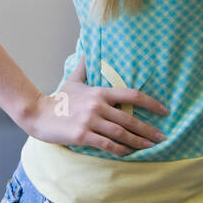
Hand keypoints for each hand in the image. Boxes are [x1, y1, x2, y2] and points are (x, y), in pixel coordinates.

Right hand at [21, 54, 169, 156]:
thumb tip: (88, 50)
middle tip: (163, 136)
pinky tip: (129, 153)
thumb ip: (84, 67)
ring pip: (121, 133)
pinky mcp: (82, 135)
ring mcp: (90, 121)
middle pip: (129, 118)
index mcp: (100, 92)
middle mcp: (98, 105)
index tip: (164, 110)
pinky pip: (107, 144)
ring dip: (138, 141)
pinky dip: (120, 150)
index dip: (151, 103)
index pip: (132, 95)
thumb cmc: (59, 98)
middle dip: (148, 129)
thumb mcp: (74, 80)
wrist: (37, 113)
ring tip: (151, 147)